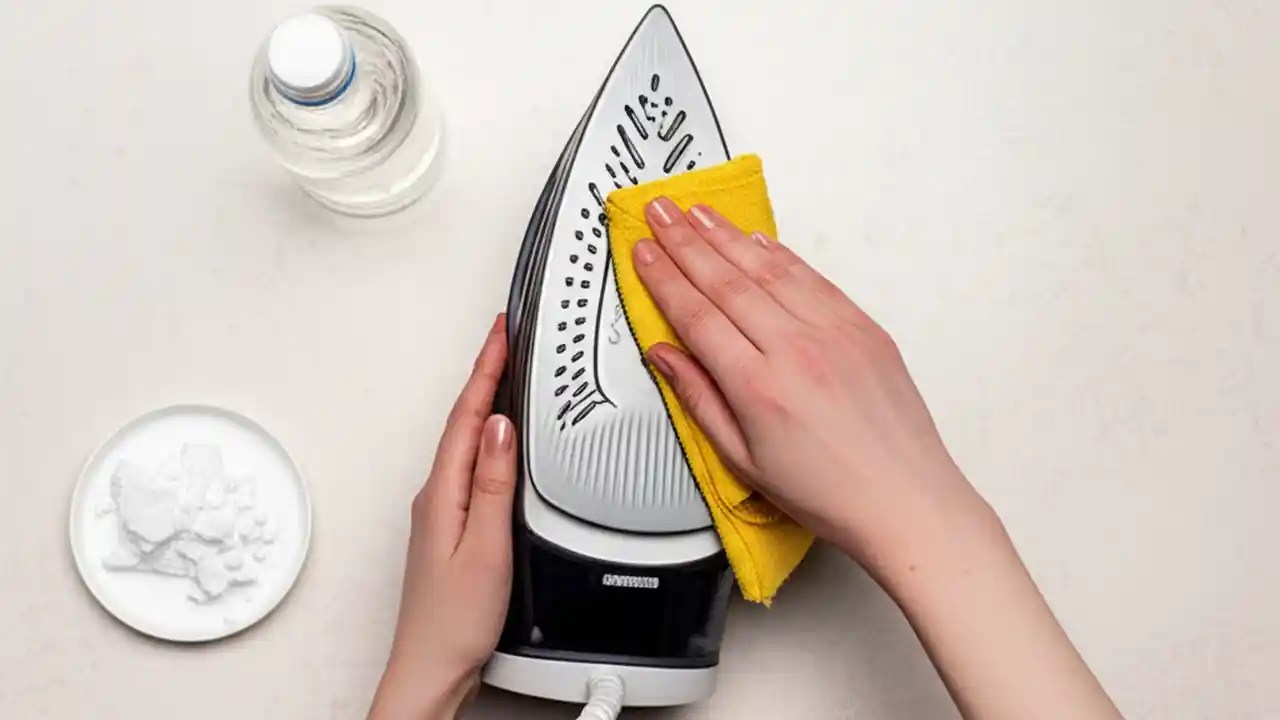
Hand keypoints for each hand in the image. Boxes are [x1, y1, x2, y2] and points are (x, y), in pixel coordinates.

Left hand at [370, 316, 515, 719]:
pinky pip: (469, 466)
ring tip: (507, 372)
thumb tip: (499, 426)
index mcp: (442, 492)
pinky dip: (486, 439)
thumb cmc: (456, 622)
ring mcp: (441, 511)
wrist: (431, 670)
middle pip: (463, 420)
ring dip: (485, 403)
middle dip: (486, 373)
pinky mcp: (451, 527)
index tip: (501, 330)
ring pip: (465, 441)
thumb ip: (494, 483)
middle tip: (507, 337)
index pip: (466, 415)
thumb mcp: (486, 546)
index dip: (486, 367)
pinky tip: (500, 441)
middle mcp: (436, 496)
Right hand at [634, 199, 1118, 719]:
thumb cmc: (830, 494)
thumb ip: (700, 400)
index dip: (663, 277)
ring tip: (697, 212)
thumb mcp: (744, 462)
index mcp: (760, 387)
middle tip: (658, 211)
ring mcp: (835, 332)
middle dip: (686, 240)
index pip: (697, 314)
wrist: (907, 502)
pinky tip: (756, 238)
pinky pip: (813, 278)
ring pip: (769, 269)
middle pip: (727, 279)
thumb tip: (666, 356)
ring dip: (728, 235)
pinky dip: (780, 253)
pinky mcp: (864, 328)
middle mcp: (797, 349)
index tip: (642, 251)